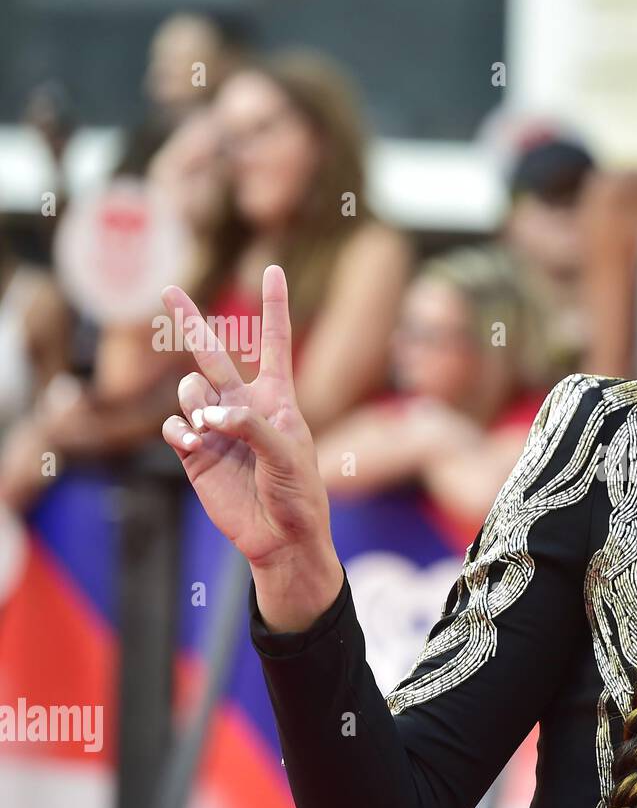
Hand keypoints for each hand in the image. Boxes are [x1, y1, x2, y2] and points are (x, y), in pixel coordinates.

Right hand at [160, 266, 341, 629]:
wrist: (280, 538)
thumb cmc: (298, 495)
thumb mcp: (287, 456)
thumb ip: (252, 427)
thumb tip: (212, 411)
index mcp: (277, 400)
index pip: (273, 343)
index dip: (274, 306)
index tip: (273, 269)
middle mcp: (243, 407)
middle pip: (213, 356)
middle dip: (192, 323)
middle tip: (168, 290)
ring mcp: (216, 429)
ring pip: (190, 393)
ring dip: (194, 404)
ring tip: (209, 430)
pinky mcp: (195, 454)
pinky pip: (174, 427)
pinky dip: (179, 430)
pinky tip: (193, 442)